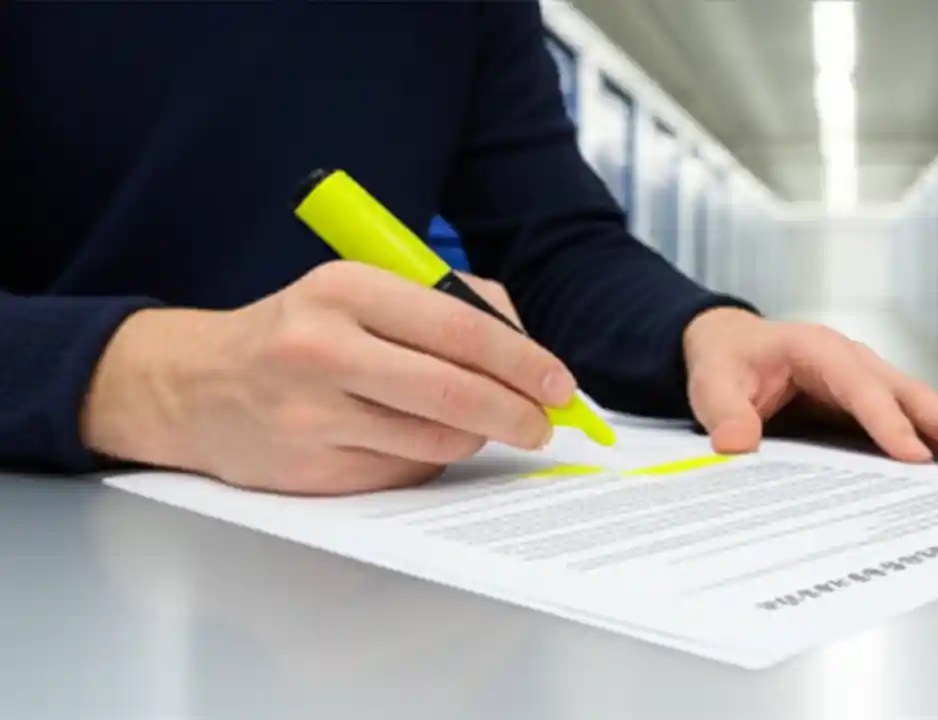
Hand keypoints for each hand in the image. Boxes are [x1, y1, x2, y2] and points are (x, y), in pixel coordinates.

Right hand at [82, 262, 575, 494]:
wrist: (195, 385)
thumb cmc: (299, 332)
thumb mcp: (361, 291)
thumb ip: (448, 304)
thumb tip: (528, 348)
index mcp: (345, 289)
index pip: (460, 328)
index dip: (523, 360)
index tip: (560, 383)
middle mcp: (323, 349)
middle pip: (454, 392)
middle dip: (517, 413)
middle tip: (543, 423)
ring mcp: (313, 415)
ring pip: (436, 439)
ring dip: (474, 436)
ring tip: (474, 422)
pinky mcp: (310, 468)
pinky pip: (404, 470)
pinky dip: (427, 457)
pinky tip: (409, 437)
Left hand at [682, 308, 937, 465]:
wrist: (727, 346)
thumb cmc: (725, 361)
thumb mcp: (712, 384)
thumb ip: (725, 412)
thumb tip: (737, 445)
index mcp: (817, 350)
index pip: (861, 388)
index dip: (888, 423)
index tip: (915, 458)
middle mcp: (850, 361)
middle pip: (906, 392)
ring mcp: (861, 381)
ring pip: (912, 405)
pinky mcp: (861, 404)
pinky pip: (899, 421)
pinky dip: (927, 441)